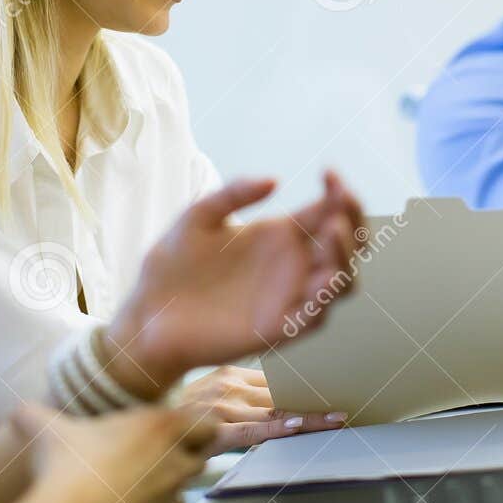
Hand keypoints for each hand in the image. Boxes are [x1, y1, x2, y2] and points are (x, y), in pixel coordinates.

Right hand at [10, 402, 216, 502]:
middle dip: (187, 456)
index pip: (206, 423)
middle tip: (159, 456)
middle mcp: (175, 462)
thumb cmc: (67, 466)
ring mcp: (169, 498)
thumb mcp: (46, 429)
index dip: (196, 427)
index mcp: (161, 427)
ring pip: (185, 490)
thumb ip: (35, 415)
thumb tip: (17, 412)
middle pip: (202, 456)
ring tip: (139, 486)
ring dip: (170, 486)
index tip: (176, 429)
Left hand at [102, 170, 364, 397]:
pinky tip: (319, 280)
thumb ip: (233, 194)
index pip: (328, 211)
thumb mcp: (197, 217)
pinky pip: (314, 319)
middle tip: (340, 202)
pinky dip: (323, 301)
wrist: (148, 314)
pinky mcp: (277, 330)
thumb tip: (275, 181)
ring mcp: (289, 298)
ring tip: (332, 233)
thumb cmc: (172, 265)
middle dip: (354, 220)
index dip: (340, 192)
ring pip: (342, 282)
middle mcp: (293, 265)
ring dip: (345, 257)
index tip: (329, 172)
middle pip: (347, 244)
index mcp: (281, 235)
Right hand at [178, 365, 346, 453]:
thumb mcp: (208, 392)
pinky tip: (298, 426)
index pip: (277, 381)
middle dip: (313, 401)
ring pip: (274, 412)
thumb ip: (239, 393)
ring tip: (336, 420)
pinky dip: (277, 428)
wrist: (140, 420)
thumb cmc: (176, 412)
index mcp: (230, 374)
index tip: (334, 387)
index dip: (306, 387)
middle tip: (344, 408)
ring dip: (307, 418)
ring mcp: (225, 407)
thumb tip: (272, 401)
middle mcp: (230, 386)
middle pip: (282, 395)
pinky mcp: (218, 429)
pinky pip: (254, 429)